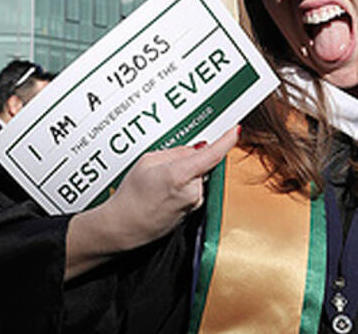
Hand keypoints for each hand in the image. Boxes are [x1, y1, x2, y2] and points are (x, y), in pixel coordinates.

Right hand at [99, 127, 237, 248]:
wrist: (123, 228)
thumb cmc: (131, 198)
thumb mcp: (148, 162)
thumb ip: (176, 152)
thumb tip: (196, 150)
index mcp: (180, 175)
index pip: (213, 155)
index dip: (226, 140)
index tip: (235, 130)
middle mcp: (192, 192)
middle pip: (202, 163)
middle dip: (188, 158)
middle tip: (164, 166)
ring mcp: (194, 203)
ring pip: (197, 176)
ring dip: (184, 173)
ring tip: (159, 183)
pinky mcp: (193, 211)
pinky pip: (193, 189)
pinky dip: (183, 186)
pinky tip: (163, 192)